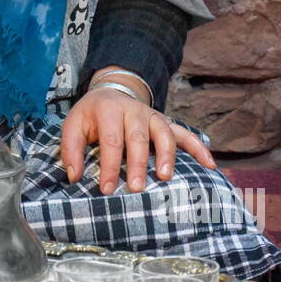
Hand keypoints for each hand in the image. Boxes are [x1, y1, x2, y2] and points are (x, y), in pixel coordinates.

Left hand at [60, 86, 216, 194]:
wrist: (110, 92)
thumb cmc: (91, 116)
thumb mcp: (73, 126)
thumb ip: (71, 150)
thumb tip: (75, 176)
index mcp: (108, 109)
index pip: (111, 140)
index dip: (109, 166)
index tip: (106, 189)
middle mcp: (133, 110)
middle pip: (138, 138)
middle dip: (137, 164)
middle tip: (136, 188)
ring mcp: (152, 116)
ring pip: (164, 134)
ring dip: (167, 155)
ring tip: (165, 177)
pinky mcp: (165, 122)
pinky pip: (185, 133)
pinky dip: (198, 147)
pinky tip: (209, 164)